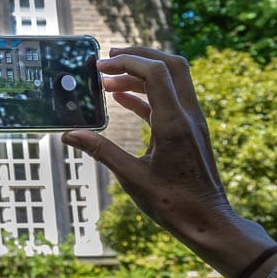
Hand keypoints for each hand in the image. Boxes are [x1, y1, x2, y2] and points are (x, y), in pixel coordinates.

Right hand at [62, 47, 276, 277]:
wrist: (208, 221)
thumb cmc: (172, 203)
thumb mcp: (131, 177)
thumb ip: (100, 151)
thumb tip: (69, 134)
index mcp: (174, 123)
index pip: (156, 73)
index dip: (127, 62)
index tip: (100, 66)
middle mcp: (187, 116)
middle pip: (171, 65)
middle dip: (139, 56)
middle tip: (108, 58)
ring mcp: (191, 123)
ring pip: (171, 81)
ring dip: (140, 75)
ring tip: (107, 81)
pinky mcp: (188, 132)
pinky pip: (168, 101)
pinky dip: (145, 94)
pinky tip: (121, 99)